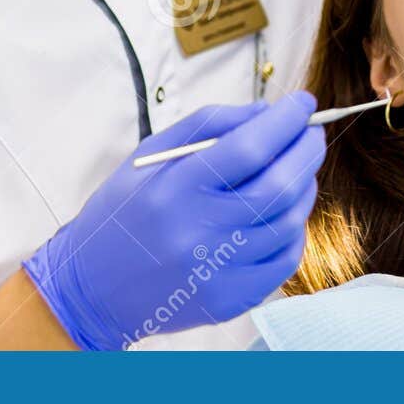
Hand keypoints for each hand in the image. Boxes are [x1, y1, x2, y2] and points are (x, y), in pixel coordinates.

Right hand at [22, 92, 323, 350]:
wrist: (92, 289)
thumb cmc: (124, 212)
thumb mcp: (152, 155)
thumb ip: (209, 125)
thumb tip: (267, 112)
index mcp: (174, 188)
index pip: (250, 147)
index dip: (286, 120)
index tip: (302, 103)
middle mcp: (197, 231)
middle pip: (279, 185)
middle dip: (307, 150)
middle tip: (311, 132)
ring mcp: (216, 272)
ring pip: (289, 221)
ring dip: (304, 186)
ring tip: (296, 169)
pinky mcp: (229, 300)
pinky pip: (284, 259)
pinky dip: (294, 229)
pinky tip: (283, 212)